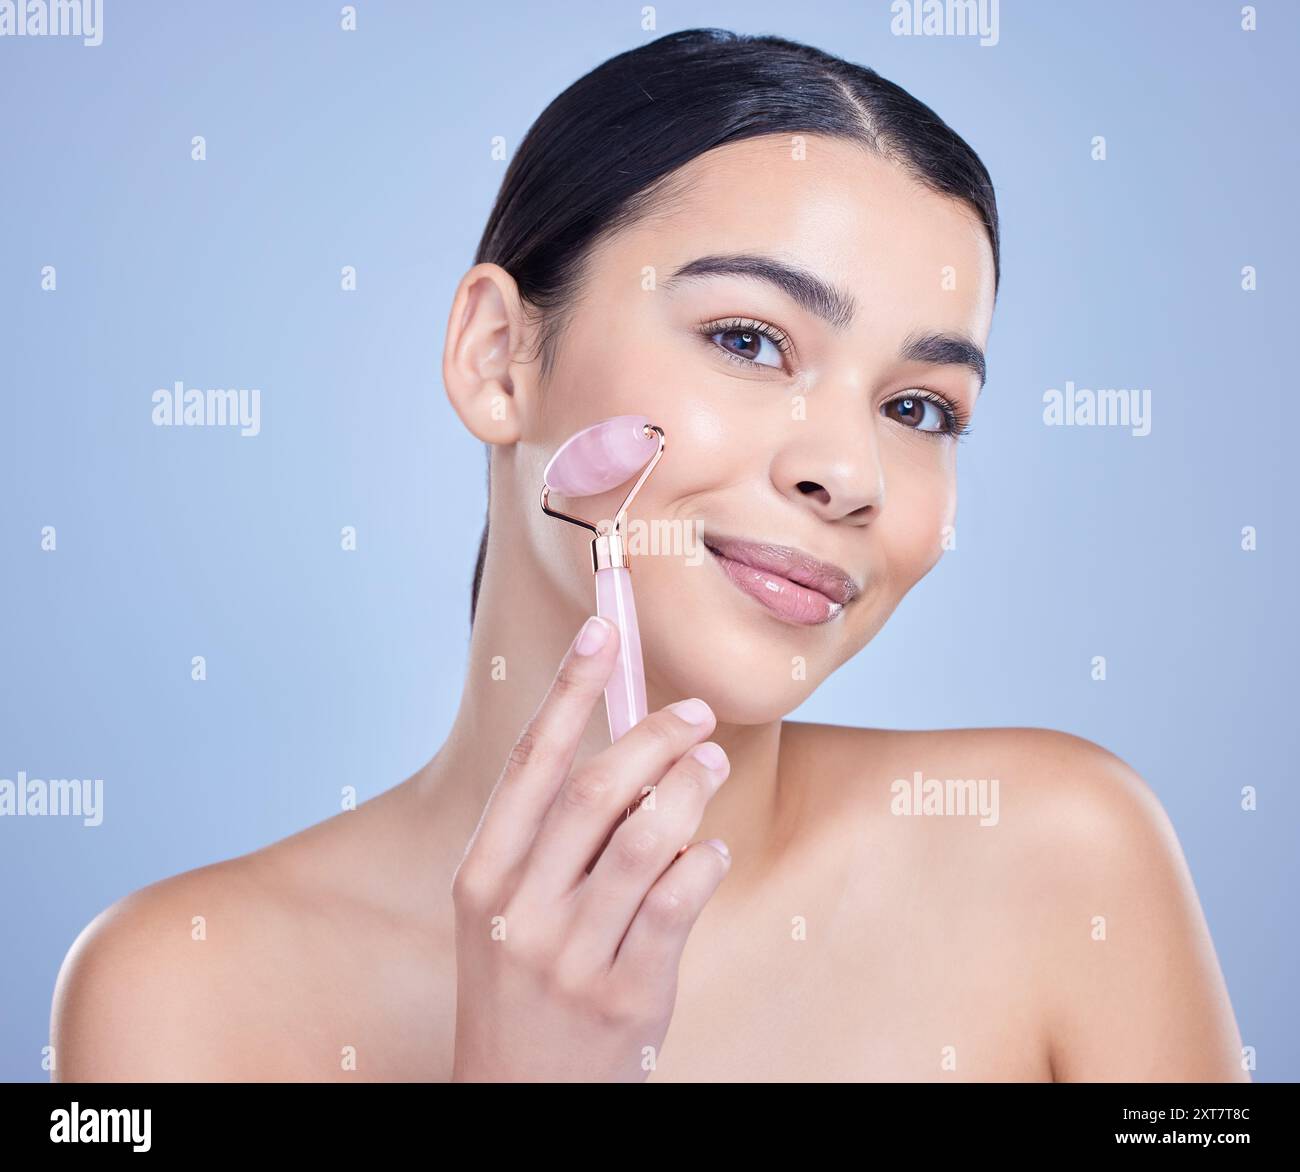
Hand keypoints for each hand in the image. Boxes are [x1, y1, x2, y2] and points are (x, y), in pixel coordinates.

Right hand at [449, 614, 731, 1081]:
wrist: (518, 1103)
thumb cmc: (523, 988)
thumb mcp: (512, 911)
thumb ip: (559, 839)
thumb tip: (631, 753)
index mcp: (482, 876)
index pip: (529, 762)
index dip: (569, 689)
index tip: (601, 632)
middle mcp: (518, 911)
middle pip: (594, 790)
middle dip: (652, 737)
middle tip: (694, 715)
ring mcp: (570, 957)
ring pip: (645, 839)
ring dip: (688, 788)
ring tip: (708, 767)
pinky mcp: (625, 997)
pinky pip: (676, 902)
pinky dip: (701, 860)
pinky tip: (706, 851)